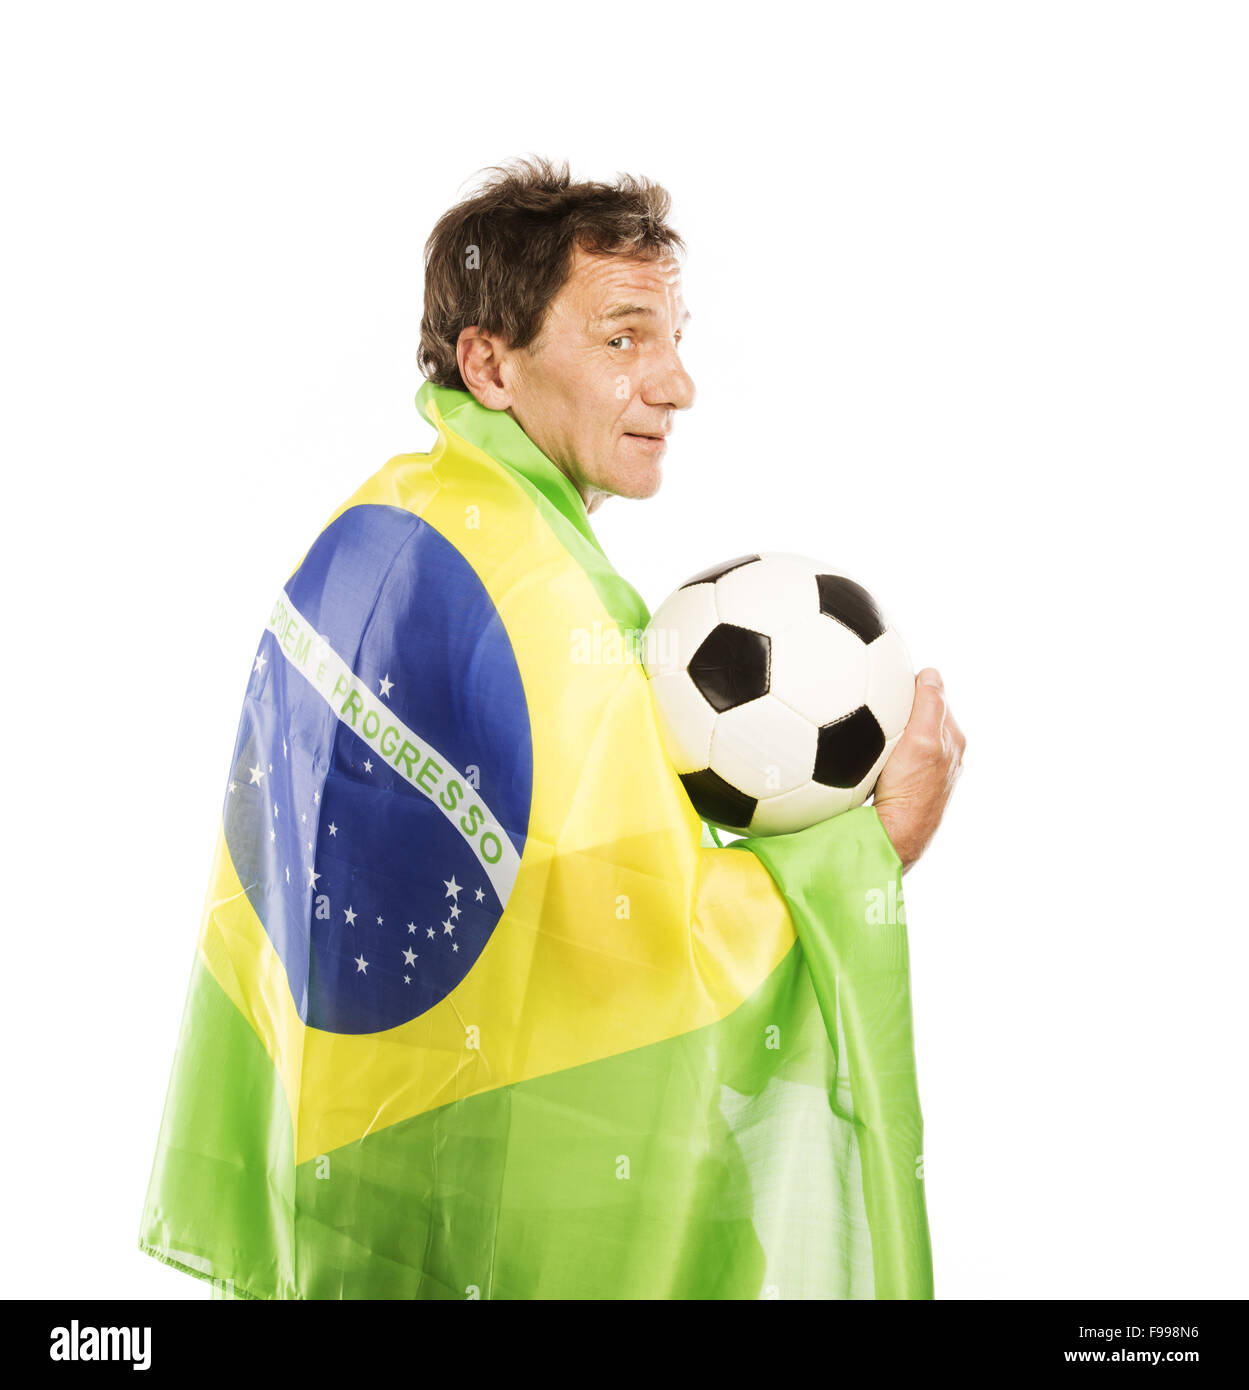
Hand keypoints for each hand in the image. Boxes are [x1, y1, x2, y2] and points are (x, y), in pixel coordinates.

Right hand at [872, 668, 964, 872]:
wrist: (891, 837)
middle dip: (895, 705)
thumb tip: (929, 673)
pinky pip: (887, 757)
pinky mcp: (899, 787)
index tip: (885, 681)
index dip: (910, 686)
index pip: (934, 697)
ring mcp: (920, 774)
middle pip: (916, 715)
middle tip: (867, 697)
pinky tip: (857, 753)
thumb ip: (930, 705)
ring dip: (882, 727)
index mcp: (953, 741)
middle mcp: (941, 757)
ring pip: (900, 736)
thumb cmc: (910, 792)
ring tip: (860, 722)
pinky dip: (874, 750)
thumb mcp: (923, 741)